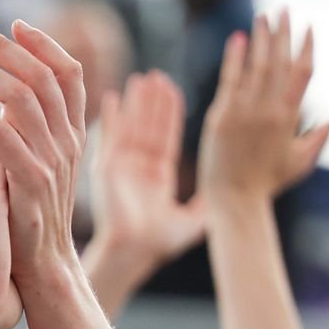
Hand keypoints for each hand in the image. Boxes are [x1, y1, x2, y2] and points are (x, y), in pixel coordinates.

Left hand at [0, 21, 85, 290]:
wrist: (38, 275)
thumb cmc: (27, 226)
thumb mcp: (31, 171)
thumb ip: (27, 136)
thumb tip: (5, 106)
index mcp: (72, 138)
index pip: (70, 75)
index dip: (44, 45)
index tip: (14, 25)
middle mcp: (67, 144)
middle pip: (44, 77)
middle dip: (9, 47)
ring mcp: (51, 163)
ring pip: (22, 98)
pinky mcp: (29, 184)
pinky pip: (0, 137)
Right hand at [93, 70, 203, 271]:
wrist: (133, 252)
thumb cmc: (159, 244)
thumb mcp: (191, 222)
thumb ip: (204, 207)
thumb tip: (221, 197)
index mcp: (158, 177)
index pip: (166, 137)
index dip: (170, 114)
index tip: (173, 91)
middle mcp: (139, 168)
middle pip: (149, 126)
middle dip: (153, 101)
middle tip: (158, 76)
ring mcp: (122, 166)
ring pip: (132, 126)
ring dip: (136, 103)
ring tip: (142, 78)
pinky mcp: (107, 168)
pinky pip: (108, 137)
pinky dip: (110, 118)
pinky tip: (112, 97)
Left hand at [198, 11, 328, 205]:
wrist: (234, 200)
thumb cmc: (269, 183)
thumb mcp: (302, 161)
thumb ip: (321, 135)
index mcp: (290, 118)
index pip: (302, 73)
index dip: (306, 47)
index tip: (308, 27)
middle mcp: (268, 110)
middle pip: (279, 62)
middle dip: (283, 33)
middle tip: (285, 9)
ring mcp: (243, 111)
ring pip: (255, 66)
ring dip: (260, 38)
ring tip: (264, 15)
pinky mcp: (221, 115)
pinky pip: (229, 79)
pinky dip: (234, 57)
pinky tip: (238, 37)